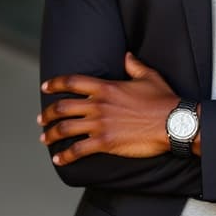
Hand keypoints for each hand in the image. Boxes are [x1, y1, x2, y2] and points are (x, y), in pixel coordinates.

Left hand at [38, 53, 177, 163]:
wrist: (173, 123)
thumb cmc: (163, 100)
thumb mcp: (149, 77)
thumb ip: (134, 65)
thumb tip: (127, 56)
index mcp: (106, 87)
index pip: (72, 82)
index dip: (55, 83)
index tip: (45, 87)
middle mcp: (98, 105)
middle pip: (62, 107)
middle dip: (48, 114)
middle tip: (42, 119)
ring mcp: (100, 124)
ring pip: (65, 129)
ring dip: (51, 134)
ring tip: (45, 138)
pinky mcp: (105, 142)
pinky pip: (77, 150)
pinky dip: (65, 155)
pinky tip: (58, 159)